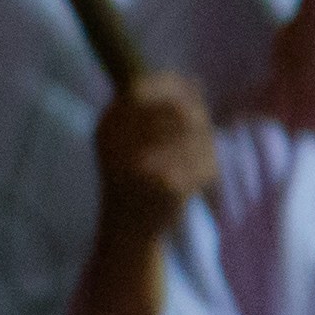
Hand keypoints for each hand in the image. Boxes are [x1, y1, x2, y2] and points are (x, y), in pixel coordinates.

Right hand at [69, 75, 220, 314]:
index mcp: (106, 126)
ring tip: (198, 162)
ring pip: (196, 135)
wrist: (126, 233)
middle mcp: (116, 142)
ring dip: (205, 147)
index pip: (146, 88)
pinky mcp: (163, 188)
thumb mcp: (133, 138)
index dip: (178, 88)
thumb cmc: (133, 179)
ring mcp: (139, 165)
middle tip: (200, 137)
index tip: (193, 98)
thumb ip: (160, 109)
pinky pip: (203, 165)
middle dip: (198, 121)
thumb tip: (195, 81)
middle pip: (179, 110)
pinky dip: (207, 172)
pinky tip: (196, 184)